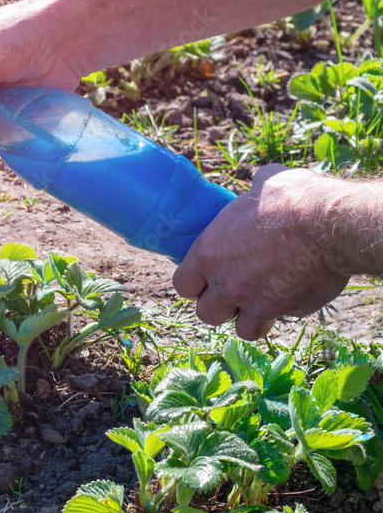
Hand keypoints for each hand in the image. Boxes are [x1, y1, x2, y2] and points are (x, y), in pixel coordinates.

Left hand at [172, 164, 349, 339]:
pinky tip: (295, 290)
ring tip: (261, 301)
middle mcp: (228, 284)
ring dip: (249, 318)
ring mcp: (258, 302)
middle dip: (218, 306)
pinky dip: (285, 310)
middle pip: (206, 314)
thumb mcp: (263, 185)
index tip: (206, 278)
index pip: (182, 286)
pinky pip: (281, 318)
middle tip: (233, 292)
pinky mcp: (289, 310)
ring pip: (242, 329)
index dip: (194, 284)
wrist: (331, 225)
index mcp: (209, 254)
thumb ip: (252, 195)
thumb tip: (261, 183)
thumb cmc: (292, 199)